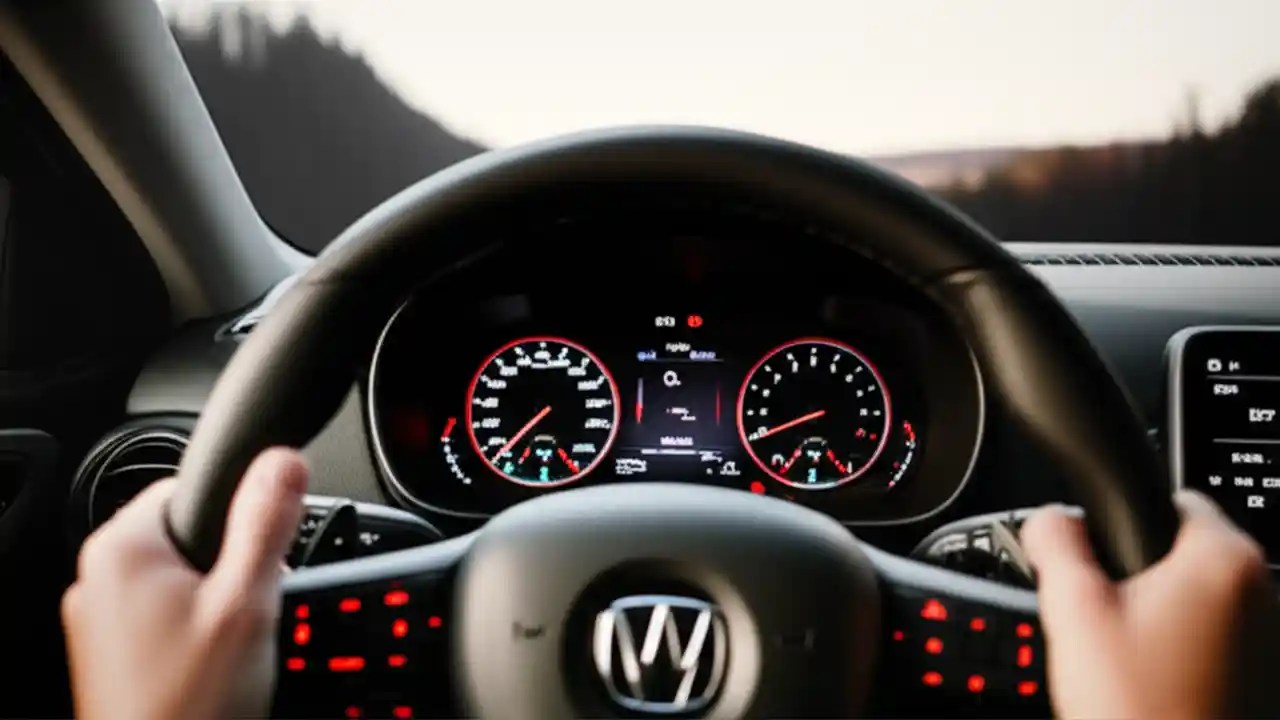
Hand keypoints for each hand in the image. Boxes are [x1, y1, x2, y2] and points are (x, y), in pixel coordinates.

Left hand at [63, 448, 307, 719]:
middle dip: (232, 565)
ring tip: (229, 645)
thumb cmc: (189, 704)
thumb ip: (266, 524)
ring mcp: (99, 620)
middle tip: (249, 609)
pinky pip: (164, 617)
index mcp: (122, 550)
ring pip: (180, 581)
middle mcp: (97, 579)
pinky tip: (212, 665)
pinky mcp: (110, 654)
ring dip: (215, 601)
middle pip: (188, 536)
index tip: (263, 551)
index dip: (240, 514)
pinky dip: (195, 631)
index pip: (190, 486)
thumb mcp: (246, 603)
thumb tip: (283, 462)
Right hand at [1023, 491, 1278, 718]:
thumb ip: (1055, 544)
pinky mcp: (1265, 674)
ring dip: (1161, 615)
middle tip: (1104, 622)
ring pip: (1197, 598)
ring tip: (1128, 662)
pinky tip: (1153, 685)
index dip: (1120, 525)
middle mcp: (1263, 591)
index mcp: (1223, 559)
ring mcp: (1270, 637)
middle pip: (1182, 551)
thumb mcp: (1072, 613)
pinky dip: (1184, 650)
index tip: (1099, 564)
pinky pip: (1215, 639)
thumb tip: (1050, 518)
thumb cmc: (1138, 710)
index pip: (1169, 496)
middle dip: (1138, 576)